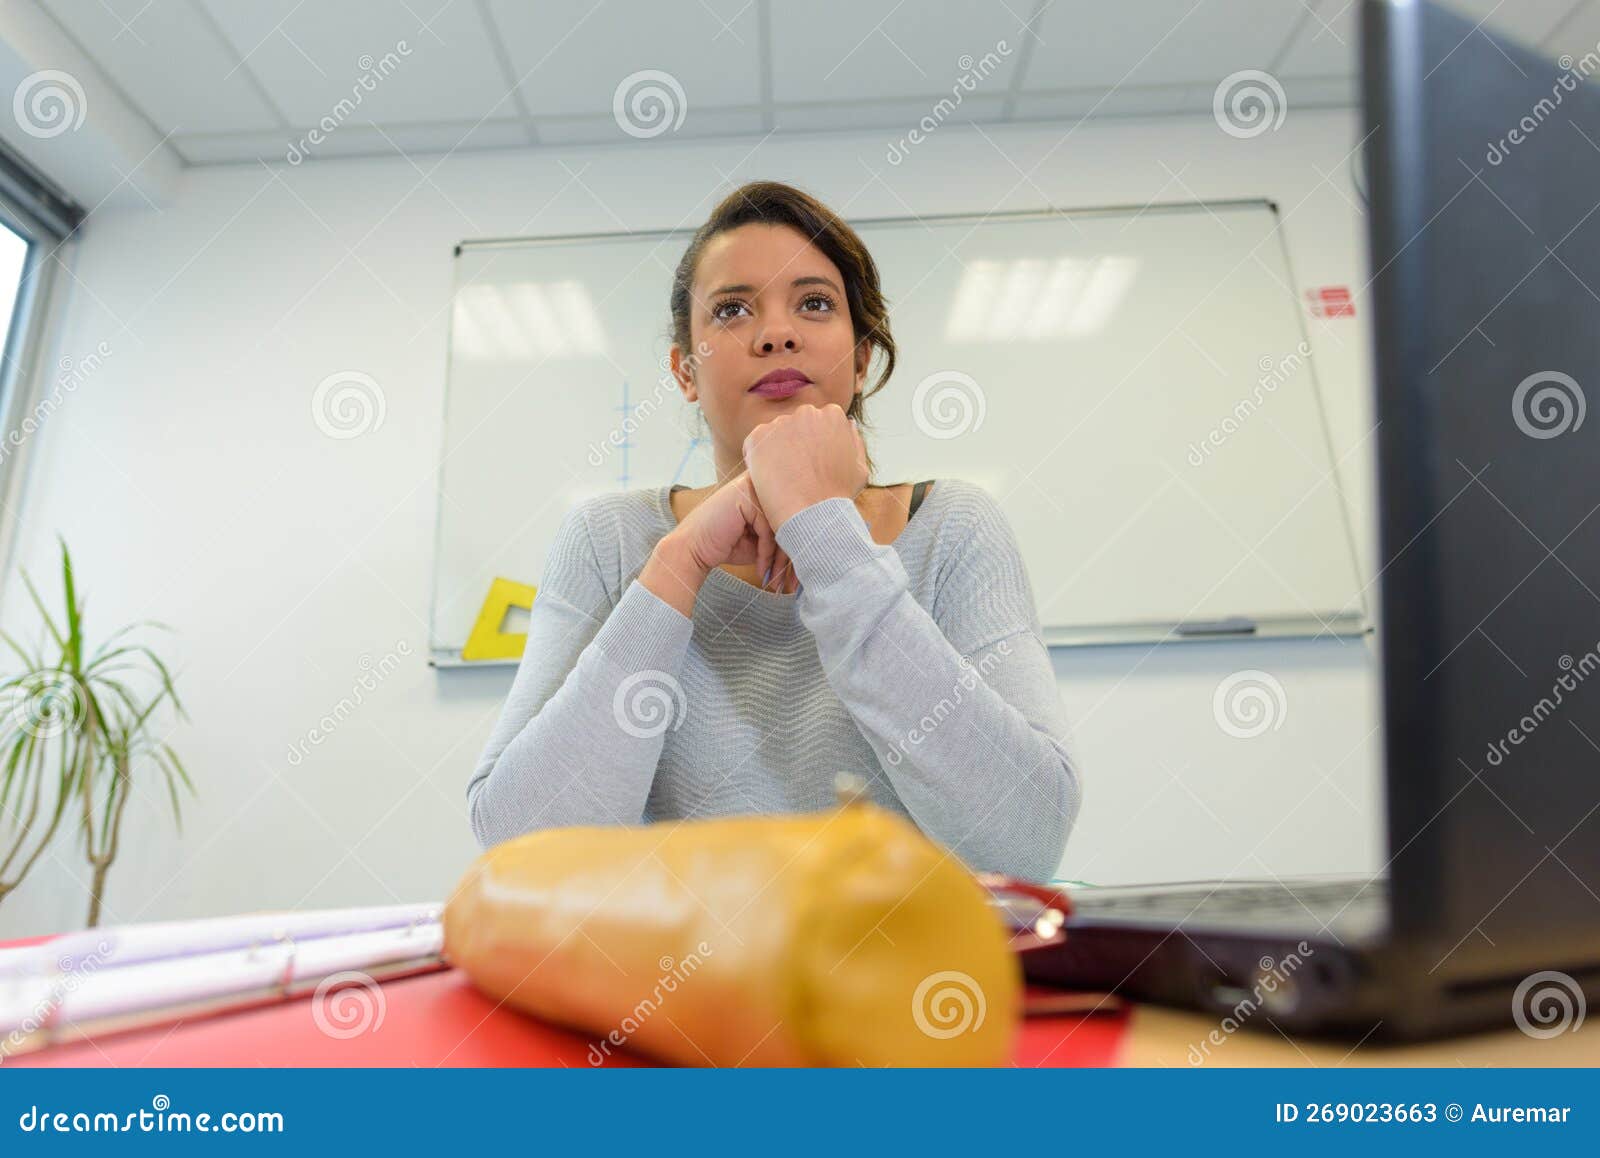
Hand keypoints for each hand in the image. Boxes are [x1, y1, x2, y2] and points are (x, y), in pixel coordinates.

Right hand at [665, 470, 795, 593]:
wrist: (693, 550)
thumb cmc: (725, 545)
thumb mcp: (760, 541)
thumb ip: (781, 535)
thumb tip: (811, 546)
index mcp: (764, 489)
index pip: (791, 514)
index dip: (797, 545)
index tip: (798, 575)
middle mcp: (759, 483)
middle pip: (789, 519)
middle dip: (793, 556)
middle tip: (792, 584)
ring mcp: (751, 486)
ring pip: (781, 525)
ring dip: (780, 559)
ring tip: (777, 582)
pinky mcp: (745, 497)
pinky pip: (768, 529)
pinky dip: (766, 553)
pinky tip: (762, 569)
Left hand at [742, 403, 868, 532]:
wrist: (812, 514)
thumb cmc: (838, 496)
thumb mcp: (860, 467)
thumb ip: (854, 441)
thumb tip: (848, 423)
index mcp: (832, 415)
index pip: (818, 423)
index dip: (813, 446)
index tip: (812, 466)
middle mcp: (806, 412)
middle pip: (796, 426)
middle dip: (794, 444)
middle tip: (796, 473)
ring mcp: (781, 423)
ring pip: (775, 434)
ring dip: (776, 451)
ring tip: (783, 479)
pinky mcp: (758, 436)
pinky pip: (755, 444)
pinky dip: (758, 460)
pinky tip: (769, 479)